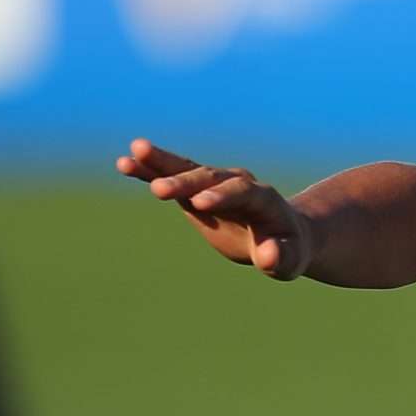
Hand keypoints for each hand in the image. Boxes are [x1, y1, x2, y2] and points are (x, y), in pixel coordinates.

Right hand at [115, 139, 310, 279]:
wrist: (279, 234)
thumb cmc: (287, 250)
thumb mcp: (290, 260)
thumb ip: (281, 257)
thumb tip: (268, 255)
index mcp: (263, 200)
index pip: (242, 193)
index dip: (222, 196)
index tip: (200, 204)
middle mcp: (238, 185)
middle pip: (210, 178)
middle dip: (186, 182)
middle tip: (159, 188)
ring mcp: (214, 184)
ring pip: (187, 170)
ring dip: (161, 164)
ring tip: (133, 156)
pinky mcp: (195, 190)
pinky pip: (171, 177)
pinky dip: (150, 171)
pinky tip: (125, 164)